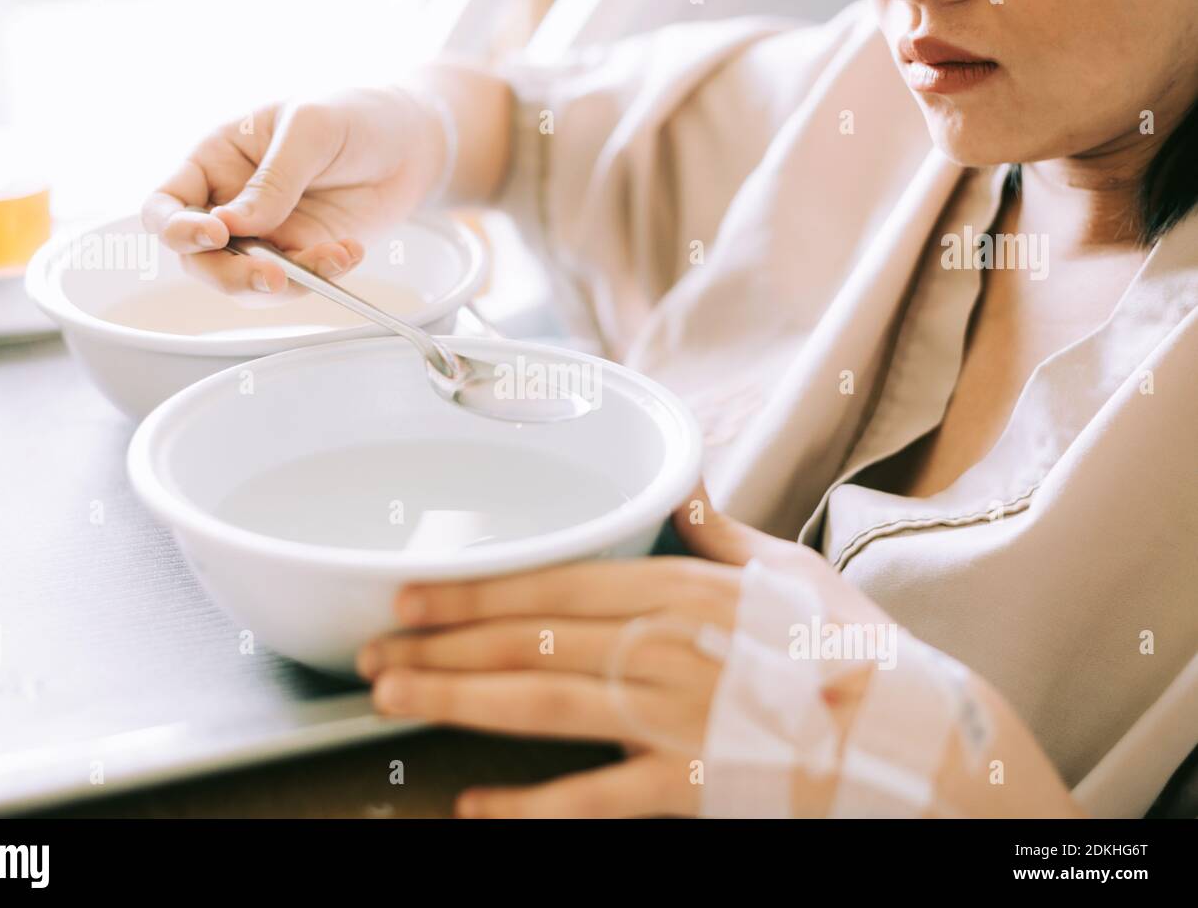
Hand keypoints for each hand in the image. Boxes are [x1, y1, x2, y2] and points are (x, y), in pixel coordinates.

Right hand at [140, 88, 448, 293]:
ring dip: (282, 284)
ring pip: (245, 280)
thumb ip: (274, 178)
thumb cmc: (353, 116)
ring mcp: (267, 235)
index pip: (166, 206)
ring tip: (331, 258)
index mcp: (214, 161)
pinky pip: (295, 282)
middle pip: (200, 259)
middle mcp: (231, 204)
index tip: (215, 234)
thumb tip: (235, 226)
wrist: (412, 143)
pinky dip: (320, 278)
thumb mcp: (311, 129)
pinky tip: (349, 251)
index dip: (175, 228)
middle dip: (230, 275)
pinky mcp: (303, 256)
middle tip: (272, 276)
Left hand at [357, 487, 876, 817]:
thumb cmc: (848, 650)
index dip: (477, 590)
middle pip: (533, 638)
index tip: (414, 594)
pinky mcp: (692, 787)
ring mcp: (677, 717)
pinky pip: (595, 800)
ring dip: (460, 701)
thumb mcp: (788, 572)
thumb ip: (719, 533)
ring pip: (545, 702)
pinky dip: (531, 807)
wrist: (916, 739)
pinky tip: (474, 807)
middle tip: (374, 652)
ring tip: (394, 701)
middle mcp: (669, 645)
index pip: (558, 580)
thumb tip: (681, 484)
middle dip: (444, 646)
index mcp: (686, 588)